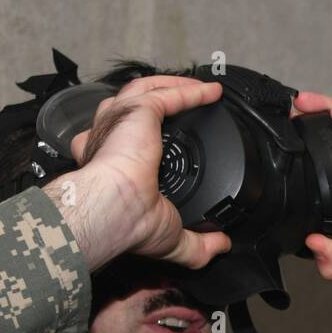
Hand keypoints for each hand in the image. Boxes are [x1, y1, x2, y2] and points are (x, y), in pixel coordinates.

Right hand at [44, 76, 231, 271]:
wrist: (116, 209)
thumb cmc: (128, 222)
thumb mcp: (171, 237)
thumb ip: (198, 244)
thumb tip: (221, 246)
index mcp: (111, 165)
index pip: (124, 141)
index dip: (146, 137)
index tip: (170, 142)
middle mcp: (110, 139)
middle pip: (132, 107)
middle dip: (158, 100)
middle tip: (186, 101)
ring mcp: (118, 121)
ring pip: (145, 90)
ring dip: (172, 86)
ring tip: (198, 88)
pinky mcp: (136, 111)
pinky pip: (167, 94)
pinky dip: (191, 92)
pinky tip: (211, 92)